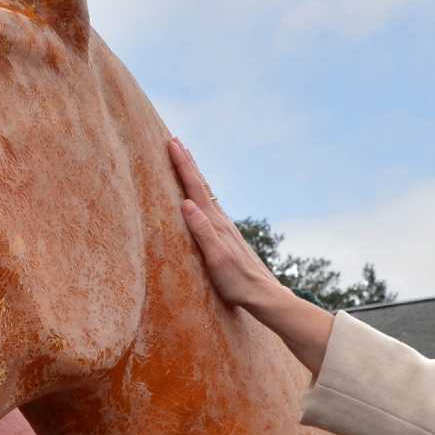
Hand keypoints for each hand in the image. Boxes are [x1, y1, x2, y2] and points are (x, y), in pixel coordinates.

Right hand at [166, 135, 334, 374]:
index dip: (183, 165)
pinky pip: (210, 206)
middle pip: (202, 185)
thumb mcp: (216, 258)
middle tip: (176, 141)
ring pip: (206, 193)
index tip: (172, 143)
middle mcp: (221, 220)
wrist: (262, 293)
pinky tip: (200, 196)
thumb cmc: (236, 281)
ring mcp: (225, 227)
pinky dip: (201, 192)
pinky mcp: (226, 236)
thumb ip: (202, 231)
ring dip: (194, 175)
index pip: (195, 188)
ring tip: (186, 159)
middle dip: (188, 162)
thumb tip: (186, 203)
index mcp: (215, 222)